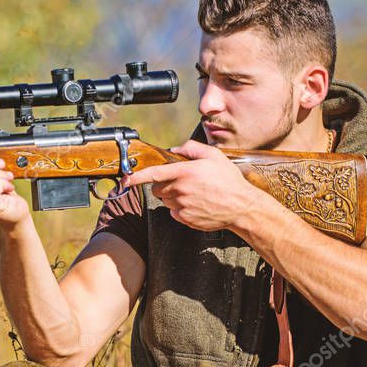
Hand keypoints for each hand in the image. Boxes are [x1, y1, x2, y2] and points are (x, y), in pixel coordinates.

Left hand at [120, 139, 262, 231]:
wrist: (241, 207)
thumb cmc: (229, 180)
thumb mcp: (214, 156)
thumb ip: (192, 148)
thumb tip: (175, 148)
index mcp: (185, 172)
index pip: (154, 174)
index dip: (135, 177)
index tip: (125, 179)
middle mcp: (180, 190)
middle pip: (157, 187)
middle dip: (163, 183)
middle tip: (181, 180)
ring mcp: (182, 206)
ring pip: (165, 200)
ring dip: (172, 195)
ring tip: (193, 192)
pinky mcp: (185, 219)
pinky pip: (173, 212)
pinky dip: (179, 207)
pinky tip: (196, 203)